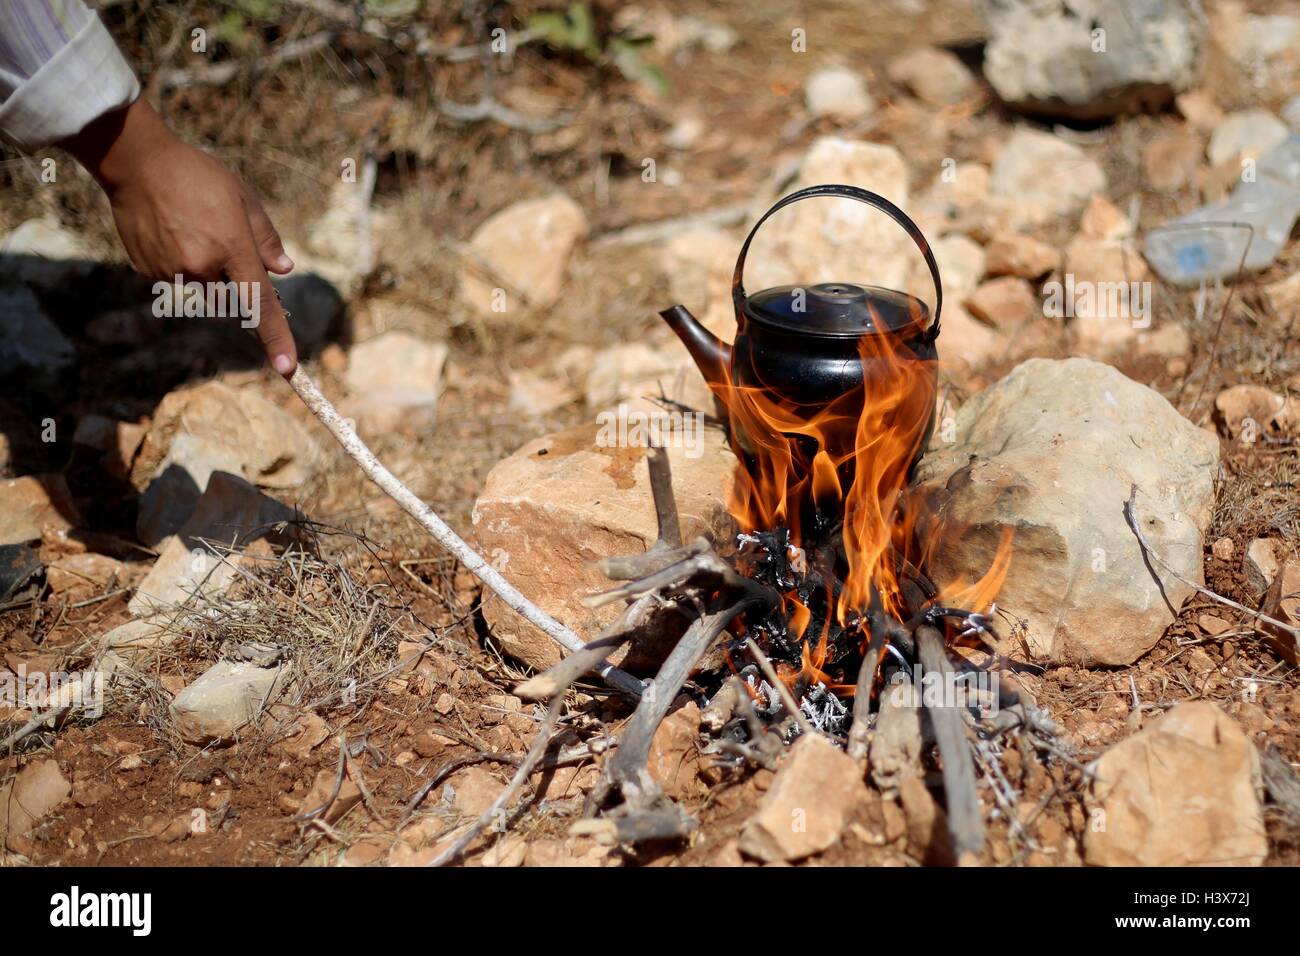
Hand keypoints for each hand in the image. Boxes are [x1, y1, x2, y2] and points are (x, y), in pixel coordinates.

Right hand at [63, 98, 297, 375]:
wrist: (137, 162)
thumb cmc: (197, 175)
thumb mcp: (242, 198)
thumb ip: (266, 240)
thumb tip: (283, 270)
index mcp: (232, 249)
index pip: (261, 305)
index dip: (276, 338)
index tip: (288, 368)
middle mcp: (202, 268)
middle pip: (230, 294)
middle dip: (232, 277)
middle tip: (219, 235)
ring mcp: (172, 272)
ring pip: (203, 288)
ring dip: (204, 269)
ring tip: (191, 227)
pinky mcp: (149, 272)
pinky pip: (177, 279)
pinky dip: (179, 263)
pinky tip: (170, 231)